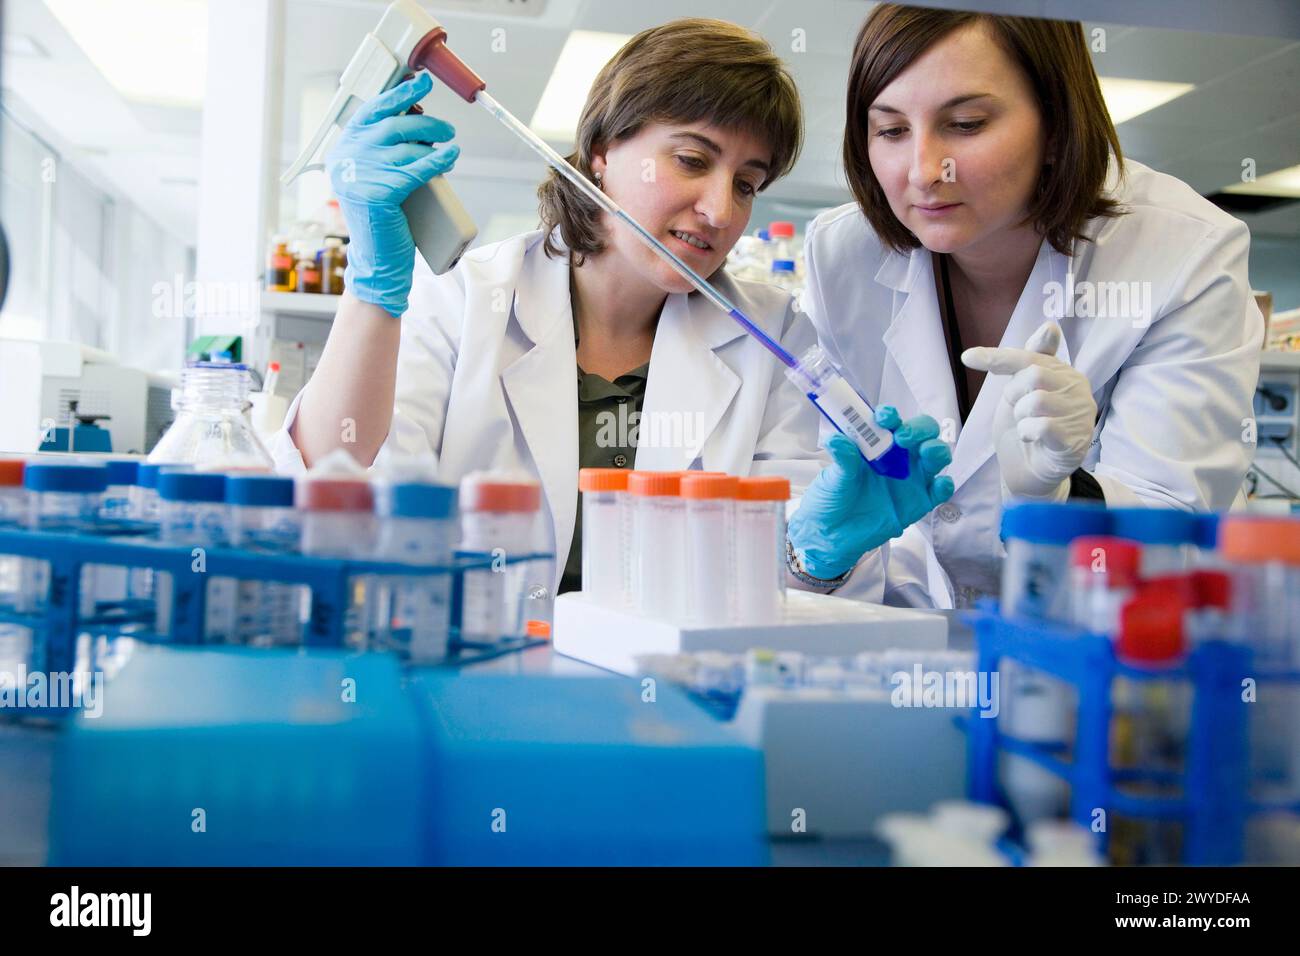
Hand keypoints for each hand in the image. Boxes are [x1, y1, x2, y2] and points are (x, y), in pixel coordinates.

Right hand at [326, 72, 460, 317]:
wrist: (377, 260)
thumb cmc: (383, 218)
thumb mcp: (377, 176)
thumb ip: (384, 151)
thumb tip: (418, 119)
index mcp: (343, 149)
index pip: (372, 111)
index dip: (399, 94)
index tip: (421, 81)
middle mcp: (346, 158)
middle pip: (393, 125)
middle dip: (426, 123)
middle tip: (447, 129)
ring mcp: (360, 175)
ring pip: (407, 146)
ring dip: (435, 142)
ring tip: (450, 146)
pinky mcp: (378, 192)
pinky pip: (416, 169)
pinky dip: (438, 160)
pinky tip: (451, 155)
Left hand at [787, 407, 954, 580]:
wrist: (831, 536)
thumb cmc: (831, 499)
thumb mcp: (833, 477)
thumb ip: (842, 458)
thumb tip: (836, 439)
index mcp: (877, 444)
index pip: (891, 421)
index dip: (891, 415)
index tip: (884, 418)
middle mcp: (898, 457)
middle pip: (923, 432)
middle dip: (919, 429)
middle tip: (903, 438)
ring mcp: (911, 479)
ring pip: (936, 456)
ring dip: (936, 450)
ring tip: (926, 453)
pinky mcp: (918, 503)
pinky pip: (939, 491)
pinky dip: (944, 485)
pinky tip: (938, 484)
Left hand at [961, 321, 1096, 500]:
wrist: (1030, 471)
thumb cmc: (1025, 427)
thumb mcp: (1019, 391)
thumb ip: (1029, 360)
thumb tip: (1050, 325)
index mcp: (1064, 372)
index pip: (1029, 356)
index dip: (997, 356)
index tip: (967, 357)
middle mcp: (1078, 389)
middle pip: (1033, 375)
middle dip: (1014, 394)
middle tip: (1018, 411)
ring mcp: (1080, 416)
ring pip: (1037, 401)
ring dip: (1021, 416)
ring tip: (1027, 426)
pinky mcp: (1075, 442)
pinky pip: (1043, 426)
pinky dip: (1028, 431)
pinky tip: (1031, 438)